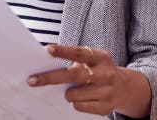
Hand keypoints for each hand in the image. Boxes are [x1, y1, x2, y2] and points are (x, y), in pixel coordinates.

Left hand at [27, 44, 149, 116]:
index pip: (80, 52)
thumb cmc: (98, 70)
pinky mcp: (105, 107)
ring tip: (75, 89)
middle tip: (32, 81)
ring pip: (72, 95)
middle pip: (72, 76)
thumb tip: (48, 65)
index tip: (48, 50)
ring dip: (67, 93)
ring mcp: (106, 91)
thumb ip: (76, 61)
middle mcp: (105, 74)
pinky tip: (84, 98)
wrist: (124, 88)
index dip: (64, 51)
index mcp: (101, 57)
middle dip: (50, 78)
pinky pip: (78, 107)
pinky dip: (76, 103)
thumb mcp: (92, 60)